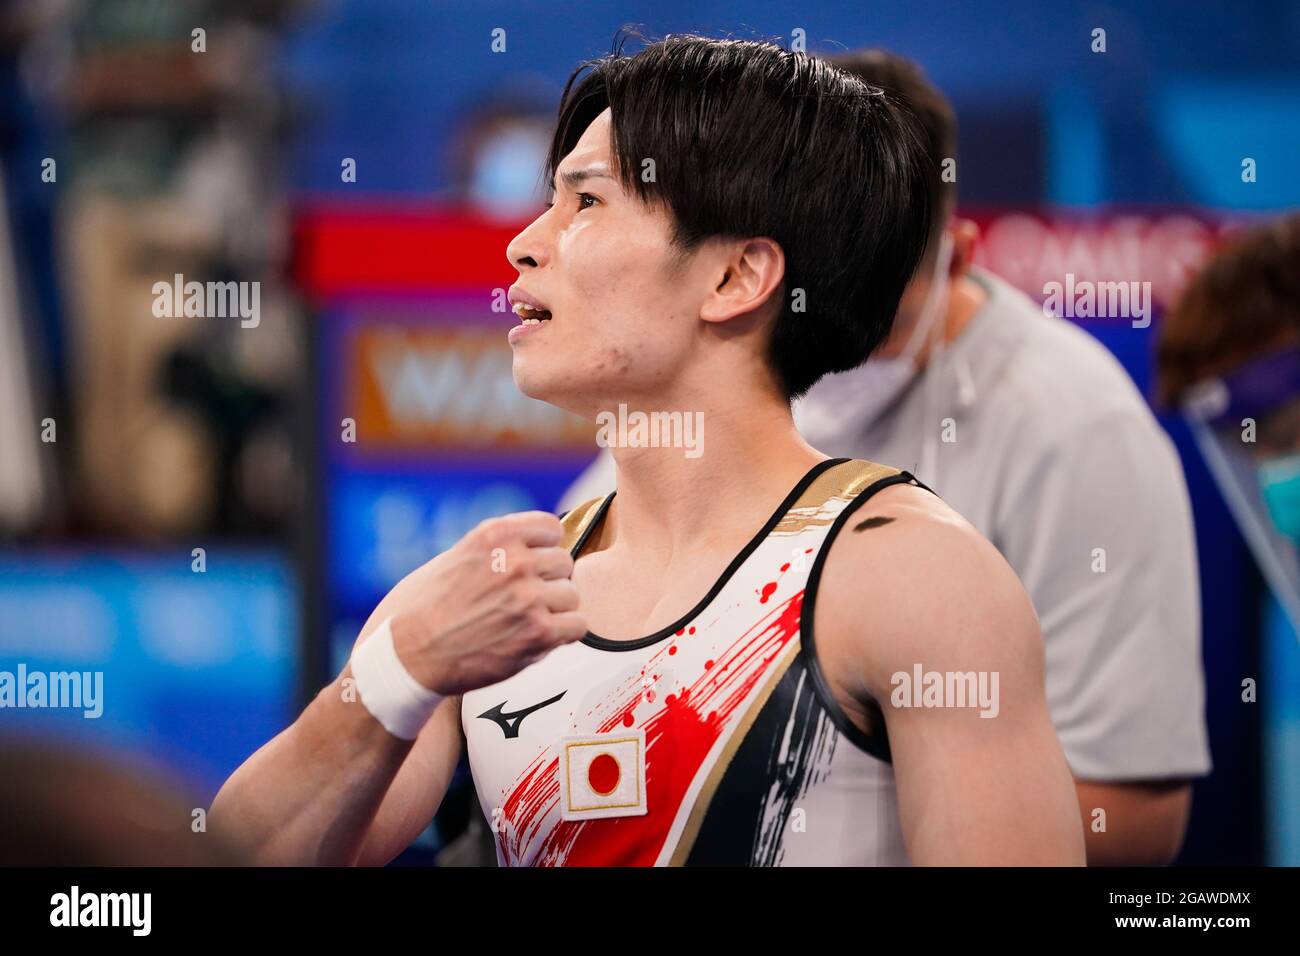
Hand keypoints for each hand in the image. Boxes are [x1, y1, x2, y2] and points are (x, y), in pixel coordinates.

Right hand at [382, 512, 585, 694]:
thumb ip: (498, 549)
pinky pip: (577, 625)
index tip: (531, 566)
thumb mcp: (457, 556)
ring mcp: (529, 596)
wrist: (406, 656)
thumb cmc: (423, 609)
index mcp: (495, 535)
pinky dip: (562, 635)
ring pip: (572, 595)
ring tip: (524, 623)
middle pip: (564, 563)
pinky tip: (537, 639)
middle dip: (547, 582)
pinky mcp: (538, 632)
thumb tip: (538, 545)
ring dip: (554, 611)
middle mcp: (515, 560)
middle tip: (522, 602)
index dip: (543, 549)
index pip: (551, 528)